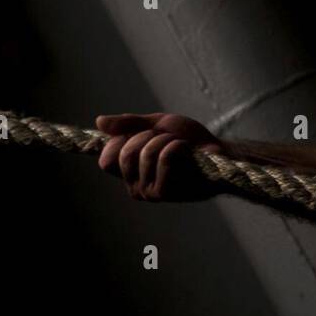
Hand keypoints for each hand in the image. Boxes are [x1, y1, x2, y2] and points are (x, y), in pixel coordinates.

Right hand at [94, 112, 224, 201]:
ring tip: (179, 144)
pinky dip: (175, 145)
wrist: (217, 152)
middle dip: (146, 136)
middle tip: (165, 137)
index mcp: (130, 173)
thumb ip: (129, 124)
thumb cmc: (188, 140)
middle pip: (124, 155)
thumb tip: (98, 121)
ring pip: (144, 154)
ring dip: (165, 139)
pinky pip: (162, 158)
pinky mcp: (167, 193)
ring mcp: (149, 192)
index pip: (106, 161)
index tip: (138, 133)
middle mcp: (135, 187)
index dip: (118, 143)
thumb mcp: (156, 124)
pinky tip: (186, 149)